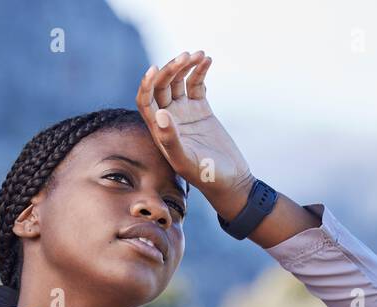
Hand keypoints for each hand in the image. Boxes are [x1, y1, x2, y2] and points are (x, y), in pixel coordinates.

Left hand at [134, 50, 253, 205]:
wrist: (231, 180)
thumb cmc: (206, 177)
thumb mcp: (186, 161)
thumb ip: (171, 140)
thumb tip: (160, 113)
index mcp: (159, 131)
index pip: (145, 101)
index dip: (146, 84)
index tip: (155, 69)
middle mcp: (169, 119)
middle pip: (162, 86)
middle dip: (172, 69)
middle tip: (187, 57)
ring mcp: (185, 113)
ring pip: (179, 81)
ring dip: (186, 66)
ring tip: (199, 54)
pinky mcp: (202, 109)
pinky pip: (197, 84)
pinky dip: (200, 71)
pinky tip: (208, 60)